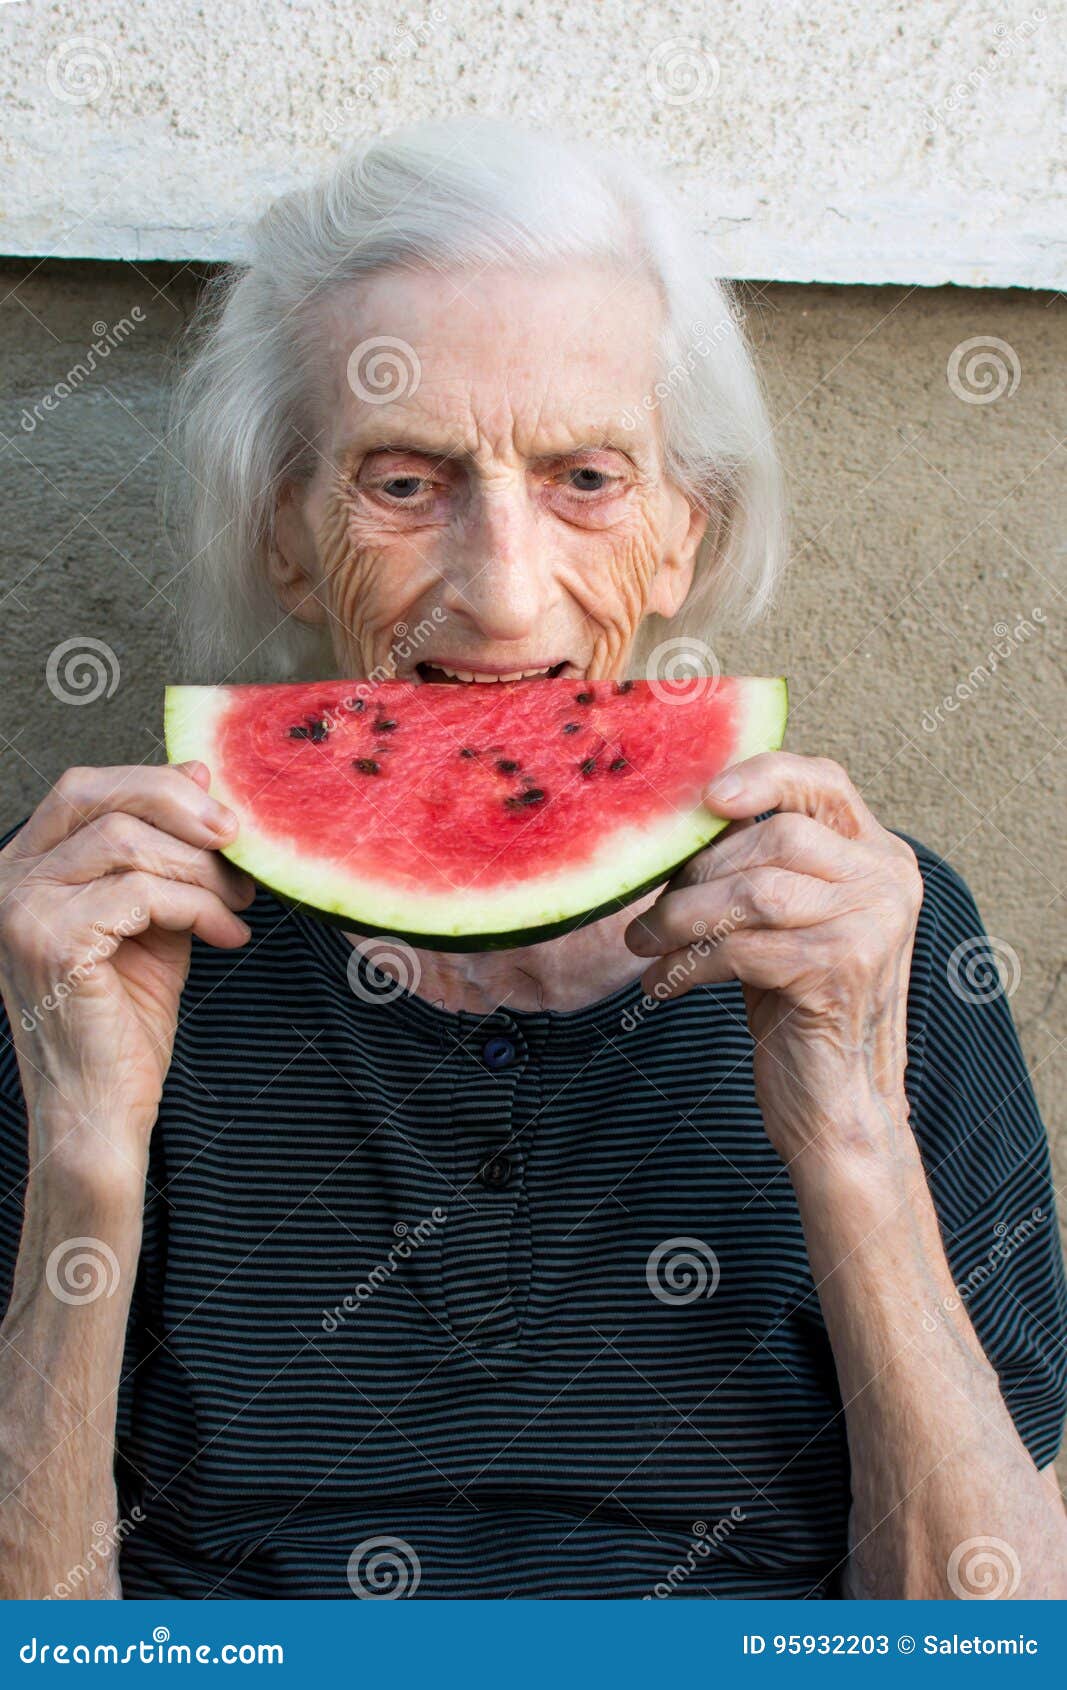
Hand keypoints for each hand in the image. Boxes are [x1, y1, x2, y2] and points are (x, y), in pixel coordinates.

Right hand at [0, 762, 254, 1191]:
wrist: (100, 1110)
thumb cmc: (122, 1022)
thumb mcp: (152, 918)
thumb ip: (167, 852)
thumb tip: (199, 775)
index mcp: (24, 868)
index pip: (86, 788)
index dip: (159, 786)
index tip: (224, 814)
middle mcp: (8, 880)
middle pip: (96, 795)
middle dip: (179, 807)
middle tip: (237, 841)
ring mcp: (22, 910)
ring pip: (127, 843)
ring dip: (201, 870)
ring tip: (237, 905)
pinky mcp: (52, 941)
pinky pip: (142, 894)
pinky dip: (197, 908)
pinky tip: (225, 936)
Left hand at [623, 752, 923, 1165]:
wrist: (838, 1107)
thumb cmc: (799, 1008)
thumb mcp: (788, 923)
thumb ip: (762, 867)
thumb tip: (679, 823)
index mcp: (880, 857)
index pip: (824, 782)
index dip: (761, 776)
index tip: (704, 798)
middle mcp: (887, 881)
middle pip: (776, 836)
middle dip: (698, 871)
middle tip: (651, 911)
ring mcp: (871, 925)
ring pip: (754, 891)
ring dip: (682, 917)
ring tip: (644, 944)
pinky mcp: (839, 971)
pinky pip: (742, 947)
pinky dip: (688, 965)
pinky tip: (662, 985)